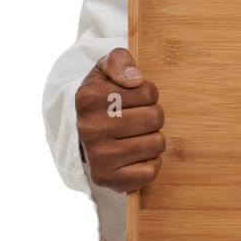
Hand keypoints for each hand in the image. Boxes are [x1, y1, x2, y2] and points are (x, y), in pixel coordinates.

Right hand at [75, 48, 164, 191]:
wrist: (83, 130)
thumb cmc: (102, 96)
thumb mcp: (105, 68)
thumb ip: (119, 61)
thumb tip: (135, 79)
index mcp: (88, 98)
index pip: (149, 92)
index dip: (148, 94)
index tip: (132, 98)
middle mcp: (89, 129)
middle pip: (155, 118)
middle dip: (152, 116)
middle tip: (137, 118)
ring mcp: (97, 157)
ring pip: (157, 144)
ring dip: (152, 138)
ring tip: (135, 136)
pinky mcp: (107, 179)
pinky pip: (150, 172)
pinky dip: (149, 163)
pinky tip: (135, 155)